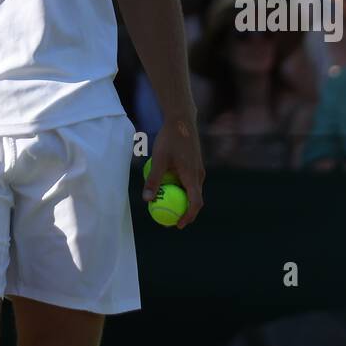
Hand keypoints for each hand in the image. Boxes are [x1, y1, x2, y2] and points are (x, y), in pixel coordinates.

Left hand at [144, 114, 204, 228]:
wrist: (182, 120)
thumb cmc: (170, 139)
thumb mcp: (159, 160)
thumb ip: (153, 180)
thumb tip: (146, 200)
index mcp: (193, 176)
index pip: (195, 203)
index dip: (188, 216)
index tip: (178, 224)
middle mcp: (199, 174)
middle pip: (194, 199)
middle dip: (183, 212)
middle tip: (169, 219)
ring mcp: (198, 169)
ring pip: (192, 190)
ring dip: (181, 200)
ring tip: (166, 205)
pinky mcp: (194, 164)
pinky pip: (189, 181)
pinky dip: (180, 188)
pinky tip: (166, 187)